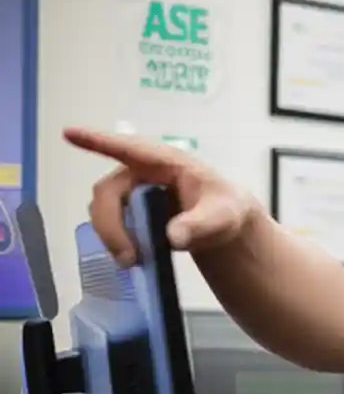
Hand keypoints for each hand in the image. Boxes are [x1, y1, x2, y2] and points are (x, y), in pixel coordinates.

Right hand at [65, 127, 258, 264]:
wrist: (223, 224)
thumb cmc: (224, 208)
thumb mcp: (222, 217)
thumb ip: (201, 225)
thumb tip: (174, 236)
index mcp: (166, 162)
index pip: (129, 149)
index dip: (98, 141)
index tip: (69, 132)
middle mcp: (141, 172)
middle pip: (107, 193)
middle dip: (110, 226)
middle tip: (129, 257)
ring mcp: (130, 192)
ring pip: (103, 211)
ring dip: (112, 237)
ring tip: (134, 261)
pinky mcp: (127, 211)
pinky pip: (109, 224)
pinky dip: (117, 242)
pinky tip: (134, 257)